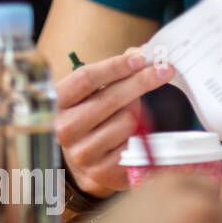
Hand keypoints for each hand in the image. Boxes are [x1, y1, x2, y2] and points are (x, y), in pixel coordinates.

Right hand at [55, 49, 174, 197]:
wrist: (87, 161)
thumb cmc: (94, 118)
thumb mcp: (95, 93)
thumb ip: (116, 71)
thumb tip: (141, 51)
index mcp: (56, 104)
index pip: (85, 78)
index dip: (115, 66)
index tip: (141, 58)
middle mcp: (63, 129)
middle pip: (109, 98)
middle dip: (141, 81)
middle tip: (165, 70)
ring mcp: (81, 153)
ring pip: (126, 121)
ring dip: (139, 114)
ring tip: (134, 115)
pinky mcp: (100, 171)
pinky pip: (134, 143)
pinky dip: (140, 135)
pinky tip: (134, 135)